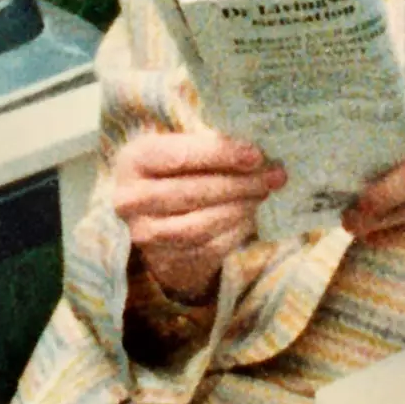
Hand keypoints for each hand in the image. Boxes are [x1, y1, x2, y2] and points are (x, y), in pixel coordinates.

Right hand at [113, 131, 286, 301]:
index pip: (178, 155)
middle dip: (239, 184)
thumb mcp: (184, 148)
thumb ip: (213, 145)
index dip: (220, 154)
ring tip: (264, 193)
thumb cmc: (179, 170)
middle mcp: (130, 199)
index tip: (256, 155)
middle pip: (191, 192)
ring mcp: (145, 233)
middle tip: (274, 176)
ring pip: (200, 224)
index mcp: (134, 160)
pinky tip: (252, 214)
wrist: (158, 214)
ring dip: (241, 208)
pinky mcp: (165, 259)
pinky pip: (209, 247)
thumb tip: (260, 154)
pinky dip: (237, 230)